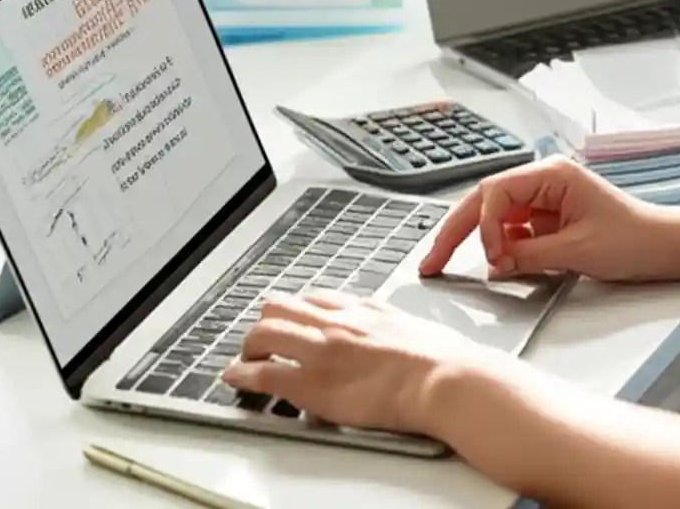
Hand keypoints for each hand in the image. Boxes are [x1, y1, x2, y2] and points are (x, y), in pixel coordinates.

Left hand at [221, 290, 501, 434]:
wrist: (444, 379)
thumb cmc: (444, 360)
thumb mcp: (416, 327)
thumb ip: (394, 325)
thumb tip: (396, 332)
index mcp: (365, 308)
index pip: (318, 298)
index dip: (299, 310)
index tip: (294, 319)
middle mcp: (337, 322)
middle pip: (281, 306)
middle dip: (266, 321)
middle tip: (262, 338)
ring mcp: (321, 349)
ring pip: (264, 332)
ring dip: (250, 344)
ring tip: (246, 358)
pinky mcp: (311, 381)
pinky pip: (263, 372)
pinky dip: (242, 373)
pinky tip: (236, 377)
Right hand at [419, 157, 676, 281]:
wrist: (667, 247)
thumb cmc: (635, 239)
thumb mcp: (578, 251)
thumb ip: (529, 255)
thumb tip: (494, 263)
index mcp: (552, 175)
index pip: (495, 192)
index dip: (484, 226)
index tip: (491, 257)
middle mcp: (544, 181)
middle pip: (485, 201)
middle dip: (456, 231)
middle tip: (431, 262)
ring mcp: (545, 199)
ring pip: (496, 217)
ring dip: (481, 242)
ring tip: (454, 266)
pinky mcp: (550, 219)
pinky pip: (514, 232)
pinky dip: (503, 249)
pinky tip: (500, 265)